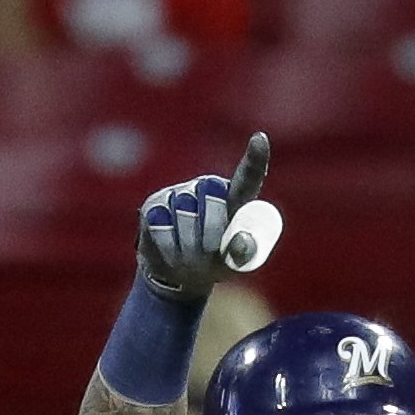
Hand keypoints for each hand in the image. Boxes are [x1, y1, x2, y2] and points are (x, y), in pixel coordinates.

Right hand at [135, 133, 270, 300]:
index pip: (248, 177)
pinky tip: (171, 251)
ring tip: (191, 258)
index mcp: (235, 198)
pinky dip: (168, 247)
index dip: (255, 158)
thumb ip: (245, 253)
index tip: (260, 139)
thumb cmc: (216, 264)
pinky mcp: (154, 204)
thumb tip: (242, 239)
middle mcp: (207, 187)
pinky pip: (161, 224)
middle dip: (213, 231)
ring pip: (184, 212)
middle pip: (211, 197)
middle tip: (212, 253)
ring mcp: (179, 192)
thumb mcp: (237, 264)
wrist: (179, 276)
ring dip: (189, 245)